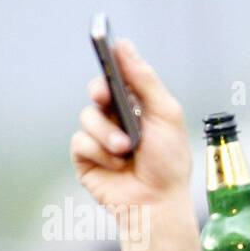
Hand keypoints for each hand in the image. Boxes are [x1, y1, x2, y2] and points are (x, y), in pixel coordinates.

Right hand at [71, 39, 190, 210]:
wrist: (158, 204)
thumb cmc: (169, 164)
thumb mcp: (166, 116)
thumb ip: (146, 82)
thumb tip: (124, 47)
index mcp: (138, 107)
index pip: (120, 77)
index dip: (112, 63)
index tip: (107, 48)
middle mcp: (117, 119)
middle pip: (97, 91)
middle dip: (100, 92)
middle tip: (104, 96)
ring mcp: (100, 138)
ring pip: (87, 116)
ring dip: (107, 133)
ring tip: (125, 150)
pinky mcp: (86, 158)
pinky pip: (80, 141)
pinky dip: (99, 152)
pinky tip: (117, 165)